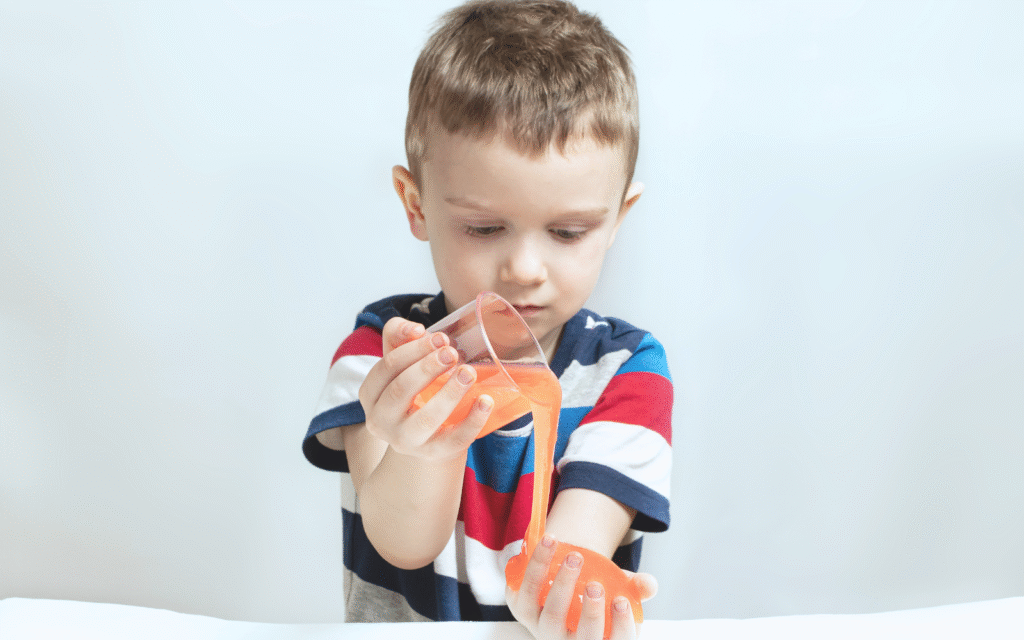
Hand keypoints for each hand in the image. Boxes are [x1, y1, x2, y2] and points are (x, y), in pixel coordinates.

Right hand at [358, 317, 492, 461]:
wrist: (424, 435)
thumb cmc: (412, 389)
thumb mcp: (400, 362)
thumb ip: (399, 335)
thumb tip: (415, 329)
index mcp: (371, 394)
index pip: (387, 368)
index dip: (413, 349)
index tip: (440, 337)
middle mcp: (382, 421)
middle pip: (401, 390)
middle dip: (427, 368)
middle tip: (452, 353)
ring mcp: (407, 441)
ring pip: (426, 419)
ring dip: (449, 393)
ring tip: (468, 373)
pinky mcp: (434, 453)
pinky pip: (455, 440)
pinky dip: (473, 420)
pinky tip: (485, 401)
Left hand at [506, 535, 657, 639]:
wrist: (556, 579)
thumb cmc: (592, 590)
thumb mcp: (618, 587)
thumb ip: (636, 586)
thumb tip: (650, 584)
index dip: (620, 628)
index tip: (622, 602)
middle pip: (582, 638)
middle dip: (590, 613)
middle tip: (596, 585)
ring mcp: (542, 627)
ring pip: (552, 615)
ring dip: (563, 584)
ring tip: (575, 556)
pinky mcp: (521, 608)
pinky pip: (528, 589)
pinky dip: (538, 564)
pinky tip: (550, 543)